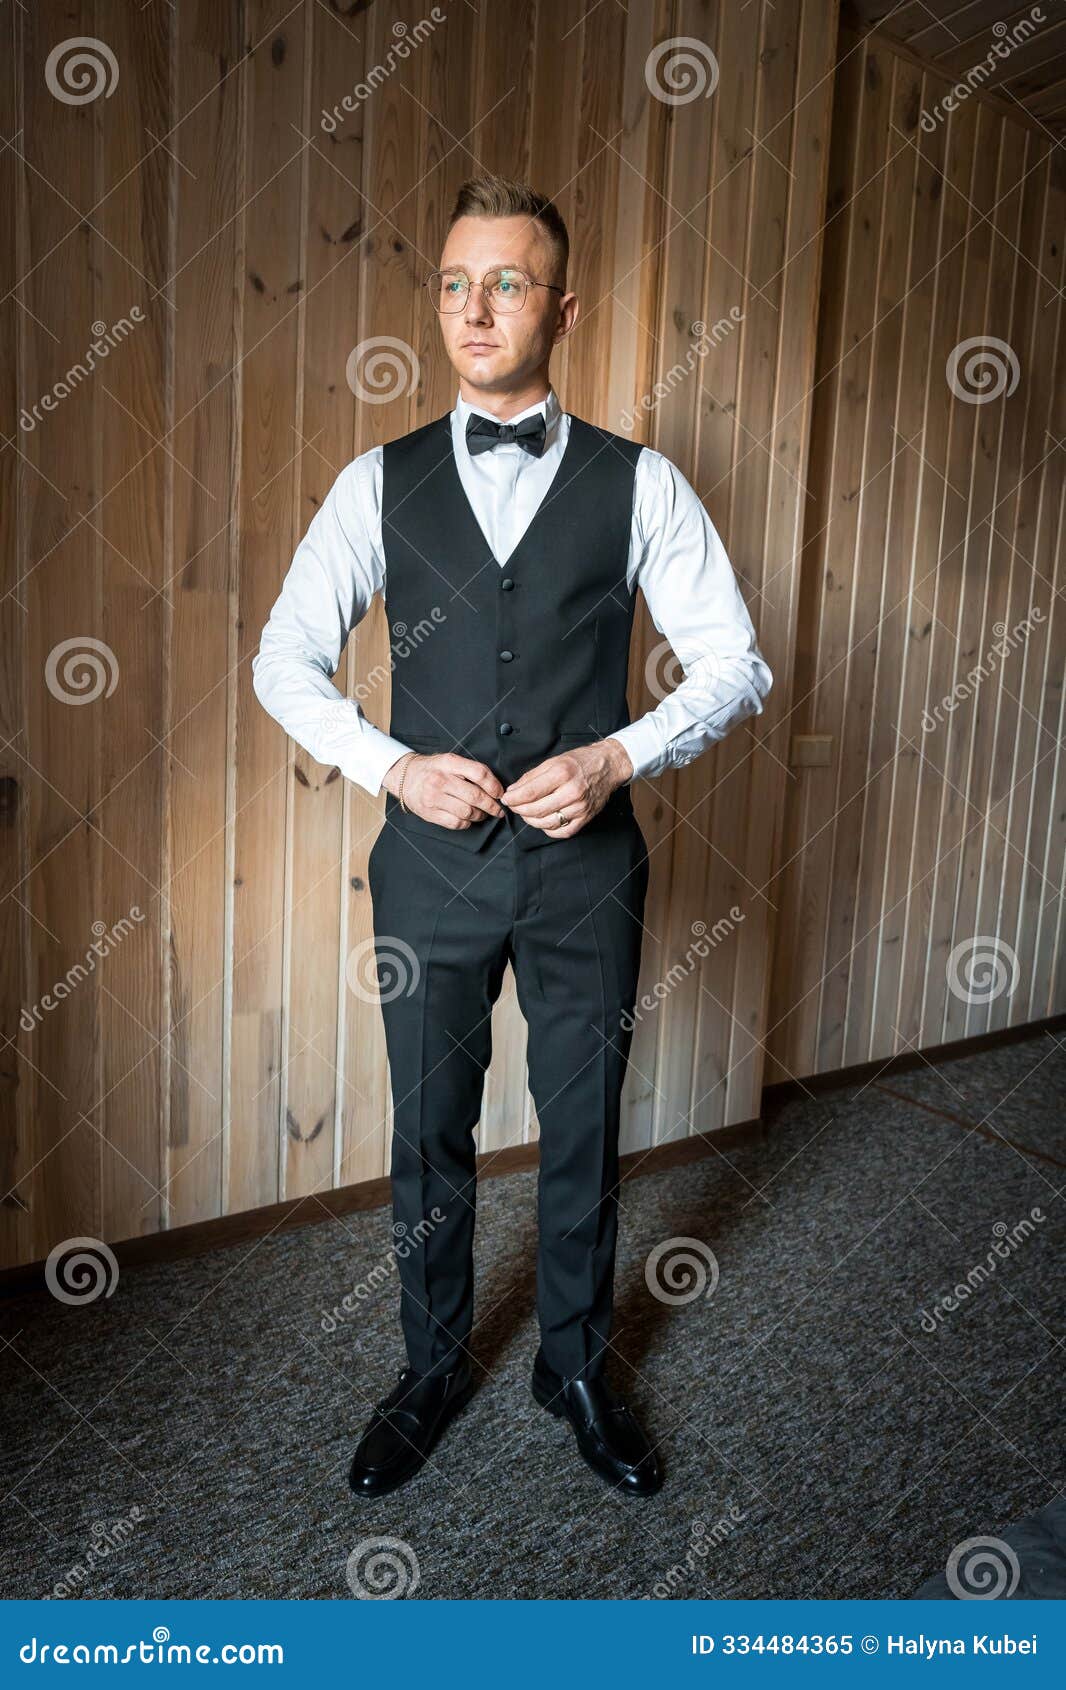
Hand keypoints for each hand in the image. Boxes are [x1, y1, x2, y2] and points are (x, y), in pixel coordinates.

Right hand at [382, 751, 504, 829]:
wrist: (404, 778)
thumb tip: (495, 787)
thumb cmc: (433, 769)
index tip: (500, 793)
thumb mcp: (450, 760)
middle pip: (476, 796)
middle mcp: (441, 780)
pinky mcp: (430, 813)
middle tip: (498, 809)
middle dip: (492, 806)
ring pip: (468, 812)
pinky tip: (467, 818)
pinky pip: (456, 823)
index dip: (494, 785)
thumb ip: (470, 769)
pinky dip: (466, 823)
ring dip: (480, 815)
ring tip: (483, 813)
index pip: (479, 773)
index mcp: (449, 763)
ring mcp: (434, 798)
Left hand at [500, 738, 632, 838]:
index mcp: (562, 773)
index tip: (506, 799)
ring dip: (531, 821)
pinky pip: (562, 832)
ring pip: (547, 823)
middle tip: (514, 806)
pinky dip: (549, 830)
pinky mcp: (586, 818)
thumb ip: (531, 777)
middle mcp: (572, 792)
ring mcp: (580, 807)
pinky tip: (544, 821)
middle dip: (519, 810)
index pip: (530, 792)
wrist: (609, 765)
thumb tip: (513, 791)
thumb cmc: (580, 761)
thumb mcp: (554, 761)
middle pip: (536, 810)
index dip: (513, 799)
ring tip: (527, 813)